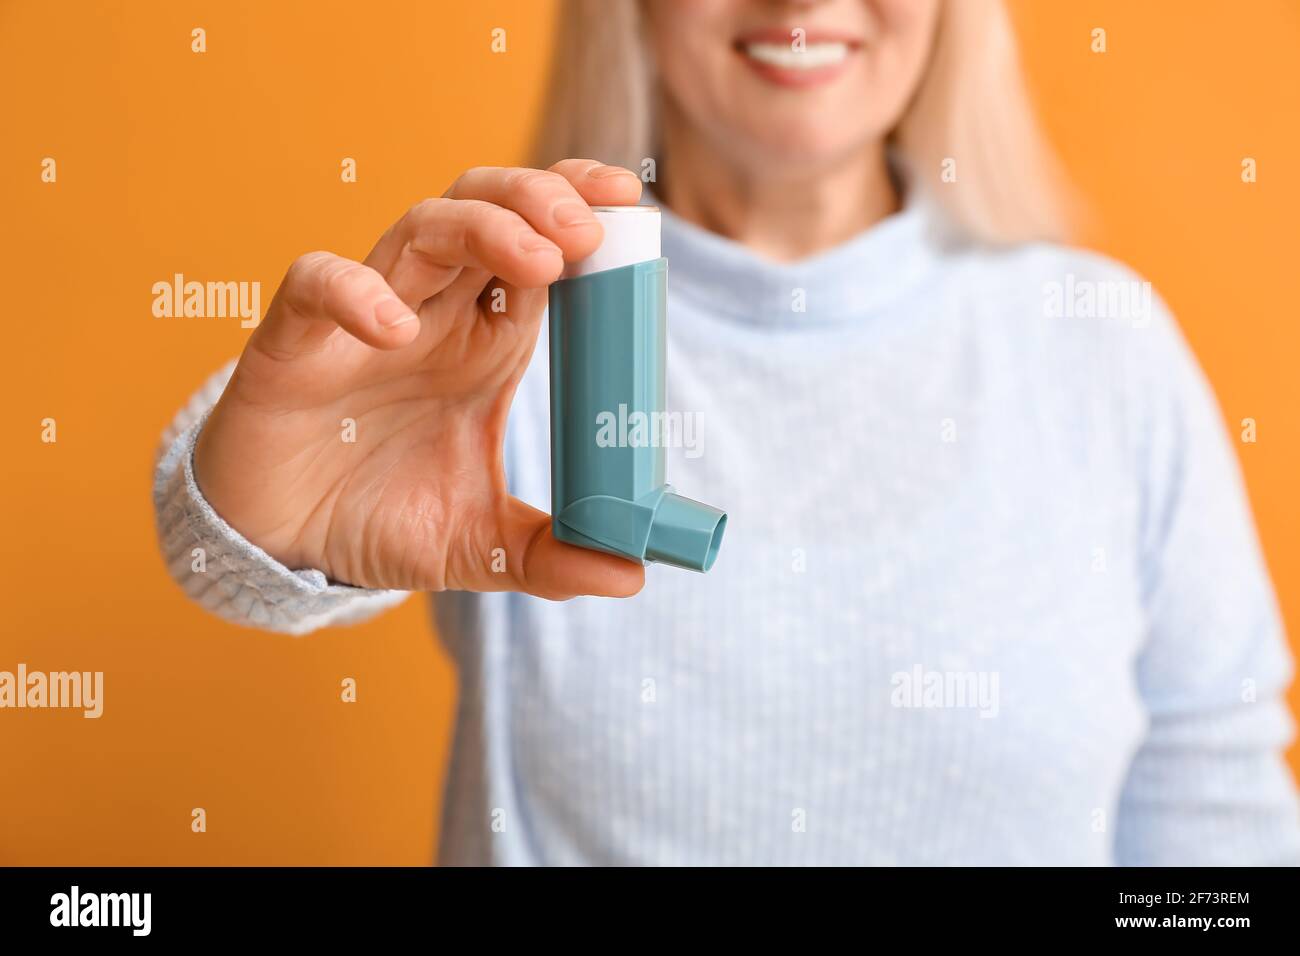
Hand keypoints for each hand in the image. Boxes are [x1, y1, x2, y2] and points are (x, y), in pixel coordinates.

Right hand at [193, 160, 645, 598]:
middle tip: (587, 230)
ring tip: (536, 258)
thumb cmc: (380, 518)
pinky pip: (315, 286)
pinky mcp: (294, 344)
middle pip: (485, 210)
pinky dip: (355, 293)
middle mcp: (431, 313)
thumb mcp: (480, 544)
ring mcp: (362, 319)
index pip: (539, 246)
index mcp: (485, 341)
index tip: (626, 202)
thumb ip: (552, 555)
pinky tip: (395, 330)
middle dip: (539, 201)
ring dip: (480, 227)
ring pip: (420, 227)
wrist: (283, 547)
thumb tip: (633, 574)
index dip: (576, 208)